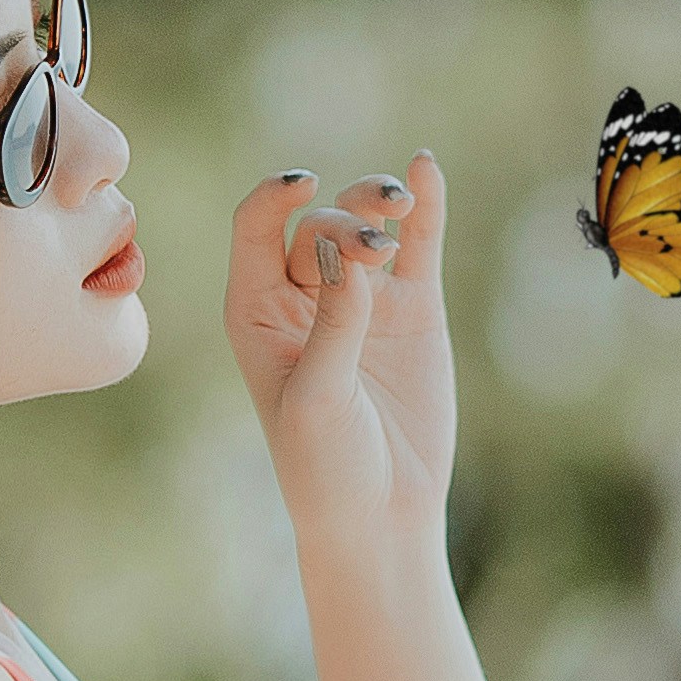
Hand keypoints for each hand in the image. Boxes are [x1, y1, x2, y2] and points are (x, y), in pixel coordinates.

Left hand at [227, 153, 456, 553]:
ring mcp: (360, 299)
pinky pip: (418, 245)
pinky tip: (425, 166)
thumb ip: (331, 323)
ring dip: (376, 201)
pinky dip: (424, 207)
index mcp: (256, 314)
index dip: (275, 196)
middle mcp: (303, 297)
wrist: (382, 514)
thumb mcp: (317, 397)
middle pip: (314, 224)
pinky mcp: (411, 310)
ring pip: (362, 223)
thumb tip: (344, 250)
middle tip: (372, 255)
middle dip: (342, 223)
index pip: (255, 228)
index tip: (306, 185)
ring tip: (400, 205)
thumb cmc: (325, 466)